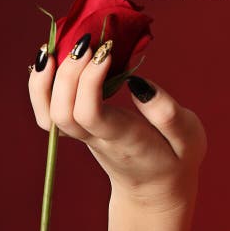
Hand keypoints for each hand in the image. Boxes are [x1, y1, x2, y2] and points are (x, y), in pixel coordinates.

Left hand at [28, 36, 206, 207]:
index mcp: (124, 138)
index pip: (90, 115)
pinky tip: (48, 61)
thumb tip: (138, 85)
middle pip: (62, 112)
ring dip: (43, 81)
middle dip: (67, 73)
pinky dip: (40, 86)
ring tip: (52, 47)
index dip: (88, 81)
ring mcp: (82, 136)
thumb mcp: (189, 139)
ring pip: (46, 115)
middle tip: (87, 41)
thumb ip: (169, 115)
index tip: (105, 51)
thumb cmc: (175, 157)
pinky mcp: (77, 130)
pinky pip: (46, 112)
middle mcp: (96, 138)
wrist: (154, 188)